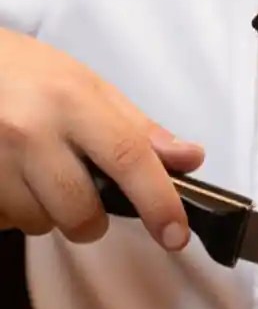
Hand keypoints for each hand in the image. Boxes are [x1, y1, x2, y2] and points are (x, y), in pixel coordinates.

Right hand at [0, 28, 204, 248]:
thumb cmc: (26, 74)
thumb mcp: (87, 86)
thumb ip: (139, 129)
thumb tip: (189, 158)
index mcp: (71, 102)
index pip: (129, 158)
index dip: (159, 203)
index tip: (175, 235)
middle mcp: (30, 130)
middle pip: (81, 212)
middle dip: (91, 218)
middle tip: (80, 190)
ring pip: (39, 222)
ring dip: (46, 212)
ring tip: (36, 174)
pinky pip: (5, 219)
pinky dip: (15, 209)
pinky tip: (11, 178)